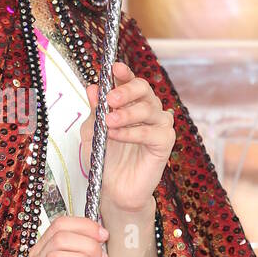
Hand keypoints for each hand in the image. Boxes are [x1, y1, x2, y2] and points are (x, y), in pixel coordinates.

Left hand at [80, 61, 174, 214]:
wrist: (114, 188)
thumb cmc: (105, 157)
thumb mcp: (92, 131)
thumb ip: (94, 111)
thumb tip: (92, 88)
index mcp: (131, 103)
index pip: (130, 81)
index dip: (124, 73)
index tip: (113, 68)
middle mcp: (148, 110)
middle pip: (144, 89)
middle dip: (126, 91)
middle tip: (110, 99)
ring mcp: (159, 124)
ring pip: (149, 109)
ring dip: (127, 114)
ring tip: (109, 122)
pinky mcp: (165, 142)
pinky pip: (151, 132)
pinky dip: (132, 132)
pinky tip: (116, 135)